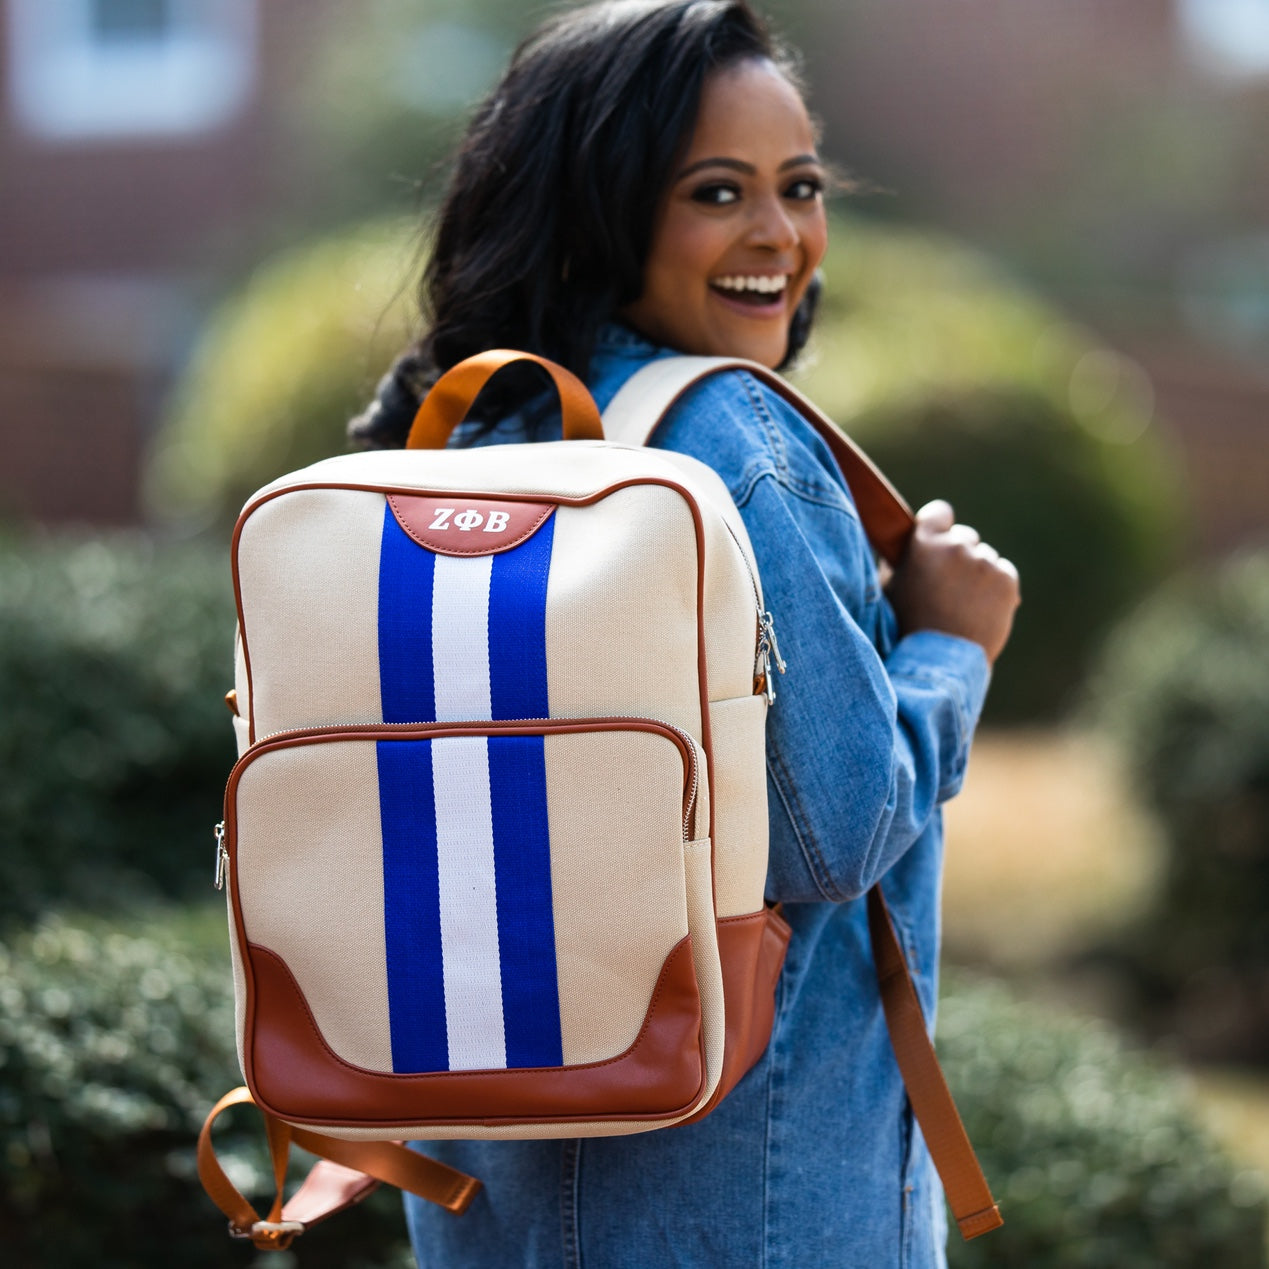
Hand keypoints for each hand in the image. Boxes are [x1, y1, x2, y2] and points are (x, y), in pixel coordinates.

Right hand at [885, 500, 1019, 663]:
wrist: (940, 658)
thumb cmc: (908, 624)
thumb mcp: (890, 588)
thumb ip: (898, 560)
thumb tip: (902, 546)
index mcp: (925, 543)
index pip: (939, 512)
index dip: (939, 525)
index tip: (938, 540)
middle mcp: (956, 546)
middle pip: (964, 537)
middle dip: (958, 555)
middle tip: (949, 585)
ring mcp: (984, 562)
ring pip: (985, 557)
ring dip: (977, 573)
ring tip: (964, 603)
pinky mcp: (1006, 579)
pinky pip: (1003, 572)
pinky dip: (996, 587)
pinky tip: (980, 607)